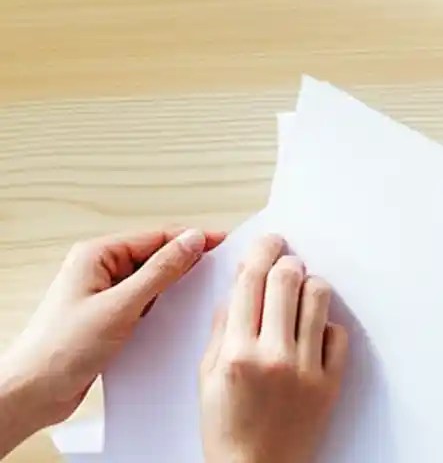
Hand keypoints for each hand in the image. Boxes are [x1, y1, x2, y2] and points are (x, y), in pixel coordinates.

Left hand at [0, 229, 222, 432]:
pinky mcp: (107, 317)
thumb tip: (191, 241)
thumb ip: (160, 272)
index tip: (223, 243)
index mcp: (96, 255)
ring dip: (173, 288)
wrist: (33, 393)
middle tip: (218, 270)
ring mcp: (102, 294)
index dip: (191, 239)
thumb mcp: (120, 307)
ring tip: (201, 295)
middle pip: (154, 257)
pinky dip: (161, 307)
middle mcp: (98, 270)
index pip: (155, 237)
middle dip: (184, 263)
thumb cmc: (61, 349)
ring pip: (151, 282)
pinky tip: (176, 317)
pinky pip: (143, 303)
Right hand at [200, 235, 347, 462]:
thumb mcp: (207, 377)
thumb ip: (221, 330)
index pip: (251, 280)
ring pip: (318, 296)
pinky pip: (338, 332)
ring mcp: (307, 368)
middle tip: (287, 262)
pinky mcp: (331, 382)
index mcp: (236, 352)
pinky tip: (313, 335)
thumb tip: (238, 289)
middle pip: (288, 279)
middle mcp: (274, 355)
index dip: (261, 251)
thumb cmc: (226, 428)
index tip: (270, 241)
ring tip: (301, 294)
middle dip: (287, 262)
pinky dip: (326, 326)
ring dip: (310, 285)